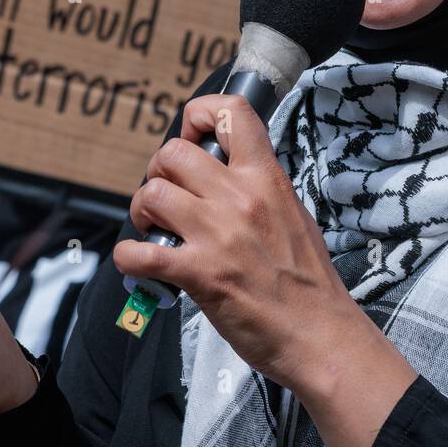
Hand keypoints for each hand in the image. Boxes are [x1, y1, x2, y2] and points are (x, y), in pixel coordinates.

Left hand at [112, 94, 362, 393]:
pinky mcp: (199, 273)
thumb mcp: (293, 213)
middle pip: (173, 152)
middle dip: (158, 170)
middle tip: (165, 194)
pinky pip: (140, 253)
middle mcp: (239, 198)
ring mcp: (217, 234)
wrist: (319, 334)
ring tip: (151, 227)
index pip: (231, 112)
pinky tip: (138, 262)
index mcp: (266, 178)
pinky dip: (128, 257)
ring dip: (142, 210)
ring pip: (152, 193)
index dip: (198, 113)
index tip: (192, 136)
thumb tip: (229, 174)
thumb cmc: (308, 282)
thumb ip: (260, 187)